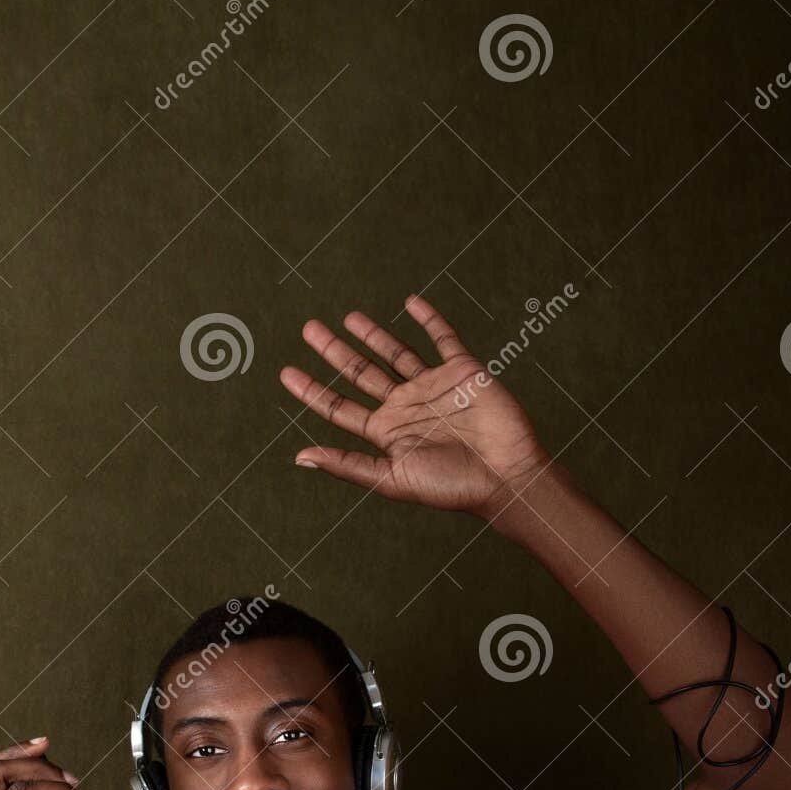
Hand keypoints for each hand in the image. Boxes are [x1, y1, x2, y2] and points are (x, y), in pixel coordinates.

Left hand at [278, 293, 556, 518]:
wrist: (505, 475)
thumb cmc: (451, 486)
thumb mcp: (391, 479)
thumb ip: (347, 465)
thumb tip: (300, 456)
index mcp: (386, 433)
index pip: (339, 407)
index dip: (312, 390)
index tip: (285, 372)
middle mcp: (406, 407)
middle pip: (361, 373)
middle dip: (334, 352)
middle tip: (308, 328)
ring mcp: (432, 387)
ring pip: (395, 353)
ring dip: (372, 335)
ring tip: (348, 317)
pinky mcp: (462, 371)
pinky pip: (442, 338)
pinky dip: (428, 319)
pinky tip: (410, 303)